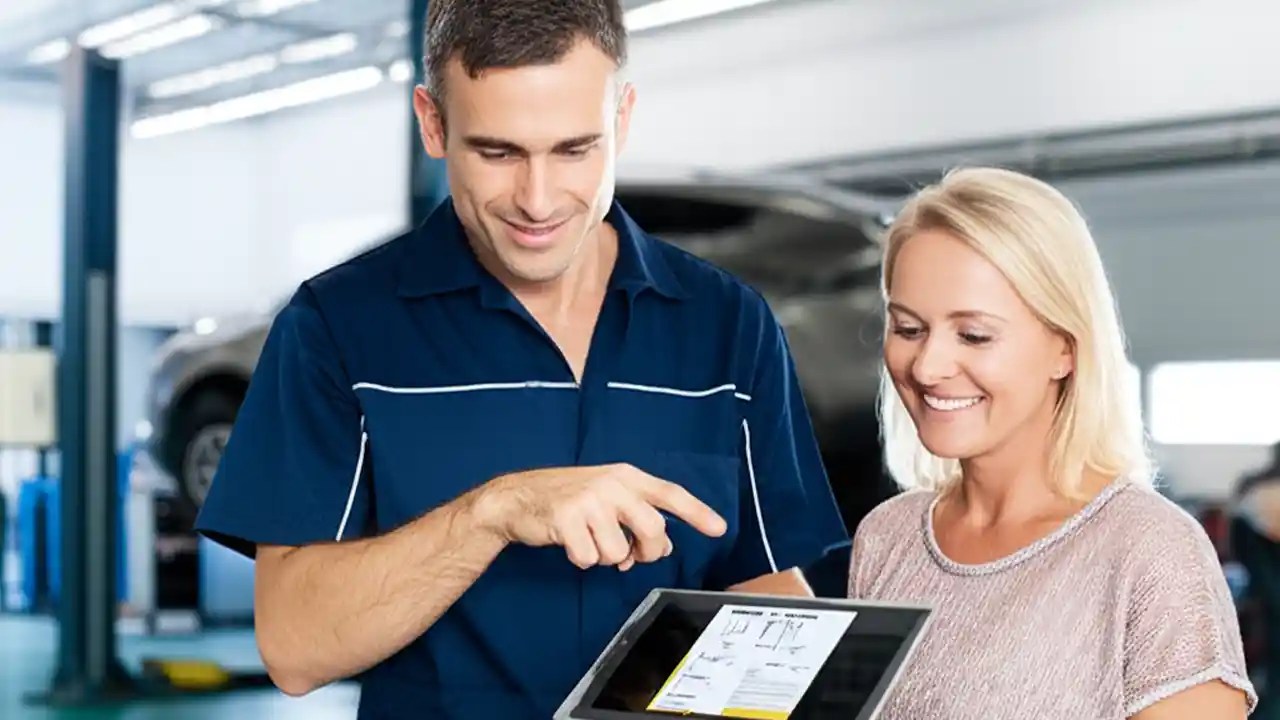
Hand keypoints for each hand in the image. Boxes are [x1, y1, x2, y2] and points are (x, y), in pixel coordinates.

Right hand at [475, 464, 726, 570]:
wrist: (517, 498)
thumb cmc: (567, 498)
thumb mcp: (607, 497)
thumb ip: (637, 516)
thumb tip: (662, 547)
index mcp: (626, 476)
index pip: (670, 494)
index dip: (696, 512)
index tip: (719, 528)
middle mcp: (612, 484)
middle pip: (653, 531)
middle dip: (645, 552)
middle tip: (631, 554)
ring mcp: (589, 500)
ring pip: (620, 553)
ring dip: (607, 558)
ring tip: (590, 541)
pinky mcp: (567, 519)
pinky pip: (591, 559)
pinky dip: (582, 560)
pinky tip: (570, 543)